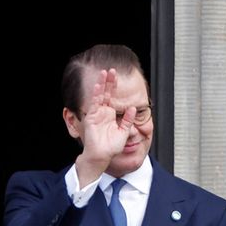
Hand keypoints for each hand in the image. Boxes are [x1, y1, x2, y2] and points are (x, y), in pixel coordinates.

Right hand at [74, 68, 135, 182]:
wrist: (102, 156)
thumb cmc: (111, 147)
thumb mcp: (124, 132)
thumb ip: (128, 120)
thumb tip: (133, 108)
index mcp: (111, 115)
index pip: (113, 97)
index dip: (115, 87)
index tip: (117, 76)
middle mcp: (103, 112)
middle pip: (106, 93)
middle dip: (109, 81)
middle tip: (112, 70)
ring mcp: (97, 114)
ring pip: (99, 96)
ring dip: (102, 84)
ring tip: (104, 72)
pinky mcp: (91, 117)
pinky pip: (94, 104)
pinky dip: (96, 95)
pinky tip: (99, 86)